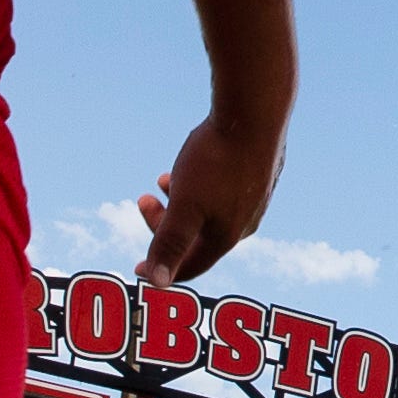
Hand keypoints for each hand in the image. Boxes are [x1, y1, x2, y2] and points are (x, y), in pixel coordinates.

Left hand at [138, 110, 282, 282]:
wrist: (254, 113)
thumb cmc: (217, 160)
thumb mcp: (184, 205)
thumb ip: (170, 243)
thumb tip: (157, 284)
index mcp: (226, 236)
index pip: (191, 266)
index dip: (162, 270)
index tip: (137, 266)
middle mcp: (245, 222)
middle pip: (197, 238)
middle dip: (164, 225)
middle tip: (143, 199)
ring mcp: (256, 198)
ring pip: (210, 212)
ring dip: (181, 202)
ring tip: (163, 180)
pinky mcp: (260, 175)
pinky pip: (224, 193)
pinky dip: (201, 188)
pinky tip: (194, 164)